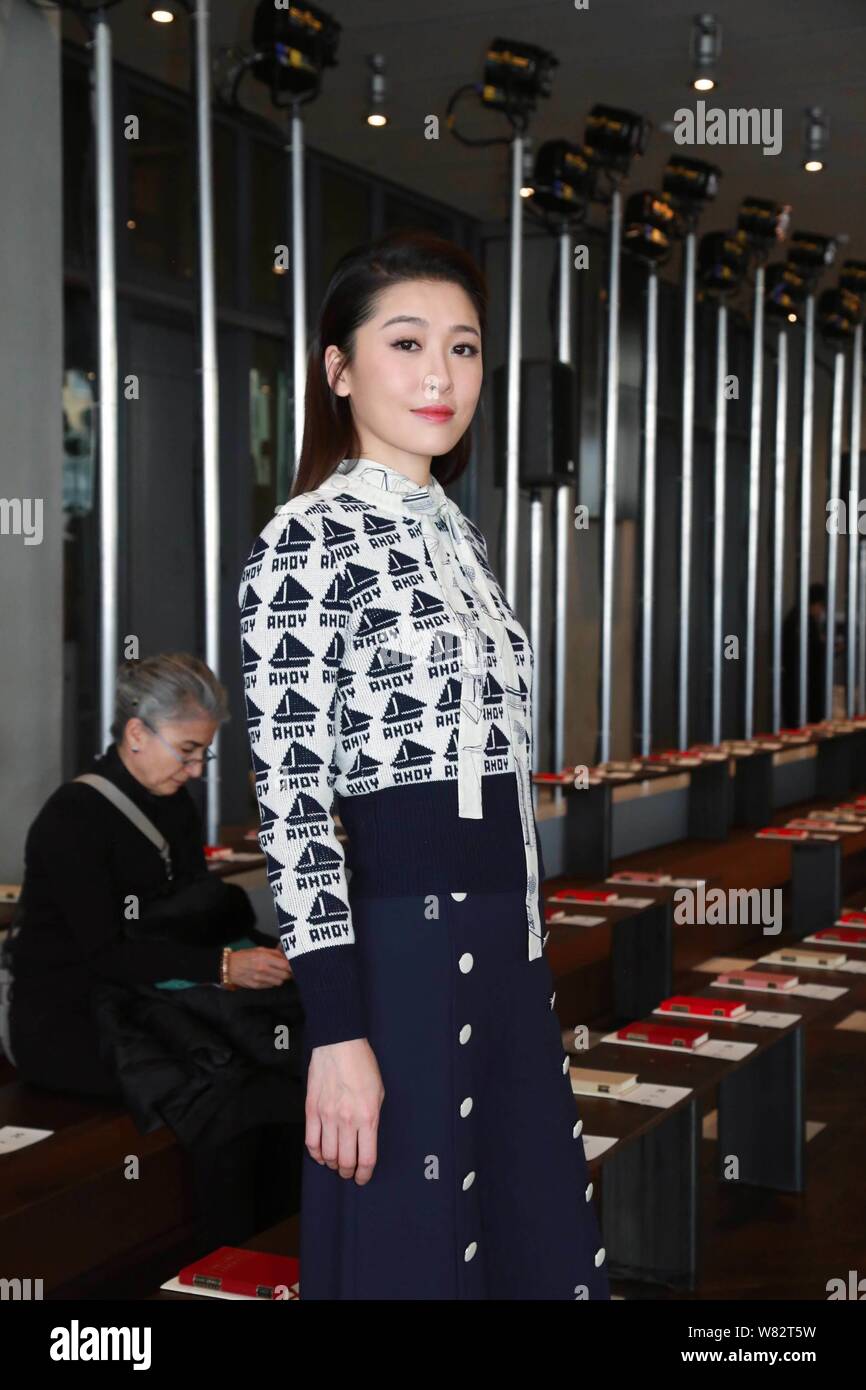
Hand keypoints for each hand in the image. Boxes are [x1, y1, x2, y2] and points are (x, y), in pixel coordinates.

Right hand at [226, 946, 292, 988]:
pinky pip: (271, 986)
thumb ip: (274, 953)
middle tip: (288, 970)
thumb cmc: (245, 956)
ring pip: (279, 982)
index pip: (285, 965)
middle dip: (288, 973)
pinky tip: (269, 977)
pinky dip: (273, 982)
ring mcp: (259, 979)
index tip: (295, 965)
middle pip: (285, 976)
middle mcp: (263, 969)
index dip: (292, 967)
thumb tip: (287, 956)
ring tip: (277, 973)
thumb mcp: (260, 949)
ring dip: (281, 978)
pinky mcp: (257, 986)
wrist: (229, 967)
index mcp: (264, 958)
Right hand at [305, 1039, 384, 1184]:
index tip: (362, 1178)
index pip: (366, 1158)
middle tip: (349, 1171)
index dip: (364, 1174)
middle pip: (345, 1161)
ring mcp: (327, 1116)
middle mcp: (347, 1120)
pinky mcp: (311, 1110)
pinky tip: (321, 1154)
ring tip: (336, 1163)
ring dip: (332, 1164)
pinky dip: (315, 1154)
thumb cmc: (363, 1066)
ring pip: (327, 1155)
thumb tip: (365, 1140)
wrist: (339, 1044)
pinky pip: (311, 1141)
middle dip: (348, 1172)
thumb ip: (372, 1119)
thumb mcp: (379, 1093)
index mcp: (368, 1116)